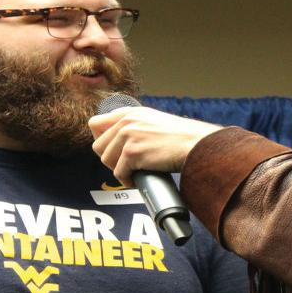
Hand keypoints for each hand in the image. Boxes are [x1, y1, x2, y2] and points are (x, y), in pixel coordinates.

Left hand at [88, 107, 222, 186]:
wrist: (195, 144)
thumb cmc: (180, 137)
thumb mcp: (152, 121)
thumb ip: (133, 125)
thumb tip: (116, 141)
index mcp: (129, 112)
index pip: (96, 124)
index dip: (101, 140)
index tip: (112, 150)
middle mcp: (126, 121)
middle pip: (97, 146)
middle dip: (110, 159)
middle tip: (126, 164)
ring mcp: (128, 136)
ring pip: (106, 160)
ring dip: (119, 170)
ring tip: (133, 172)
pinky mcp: (133, 152)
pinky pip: (119, 173)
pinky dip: (127, 180)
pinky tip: (137, 179)